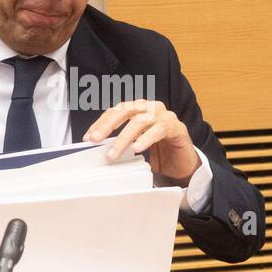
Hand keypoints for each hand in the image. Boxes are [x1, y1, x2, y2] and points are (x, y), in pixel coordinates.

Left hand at [84, 99, 199, 183]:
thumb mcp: (135, 146)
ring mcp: (165, 116)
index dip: (101, 123)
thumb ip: (120, 142)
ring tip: (114, 152)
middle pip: (125, 110)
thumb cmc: (160, 152)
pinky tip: (137, 148)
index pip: (116, 111)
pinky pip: (159, 130)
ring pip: (140, 121)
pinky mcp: (176, 128)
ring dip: (124, 138)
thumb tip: (97, 148)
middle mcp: (151, 108)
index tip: (88, 137)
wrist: (183, 163)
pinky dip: (146, 139)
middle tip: (95, 139)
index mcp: (139, 110)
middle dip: (107, 125)